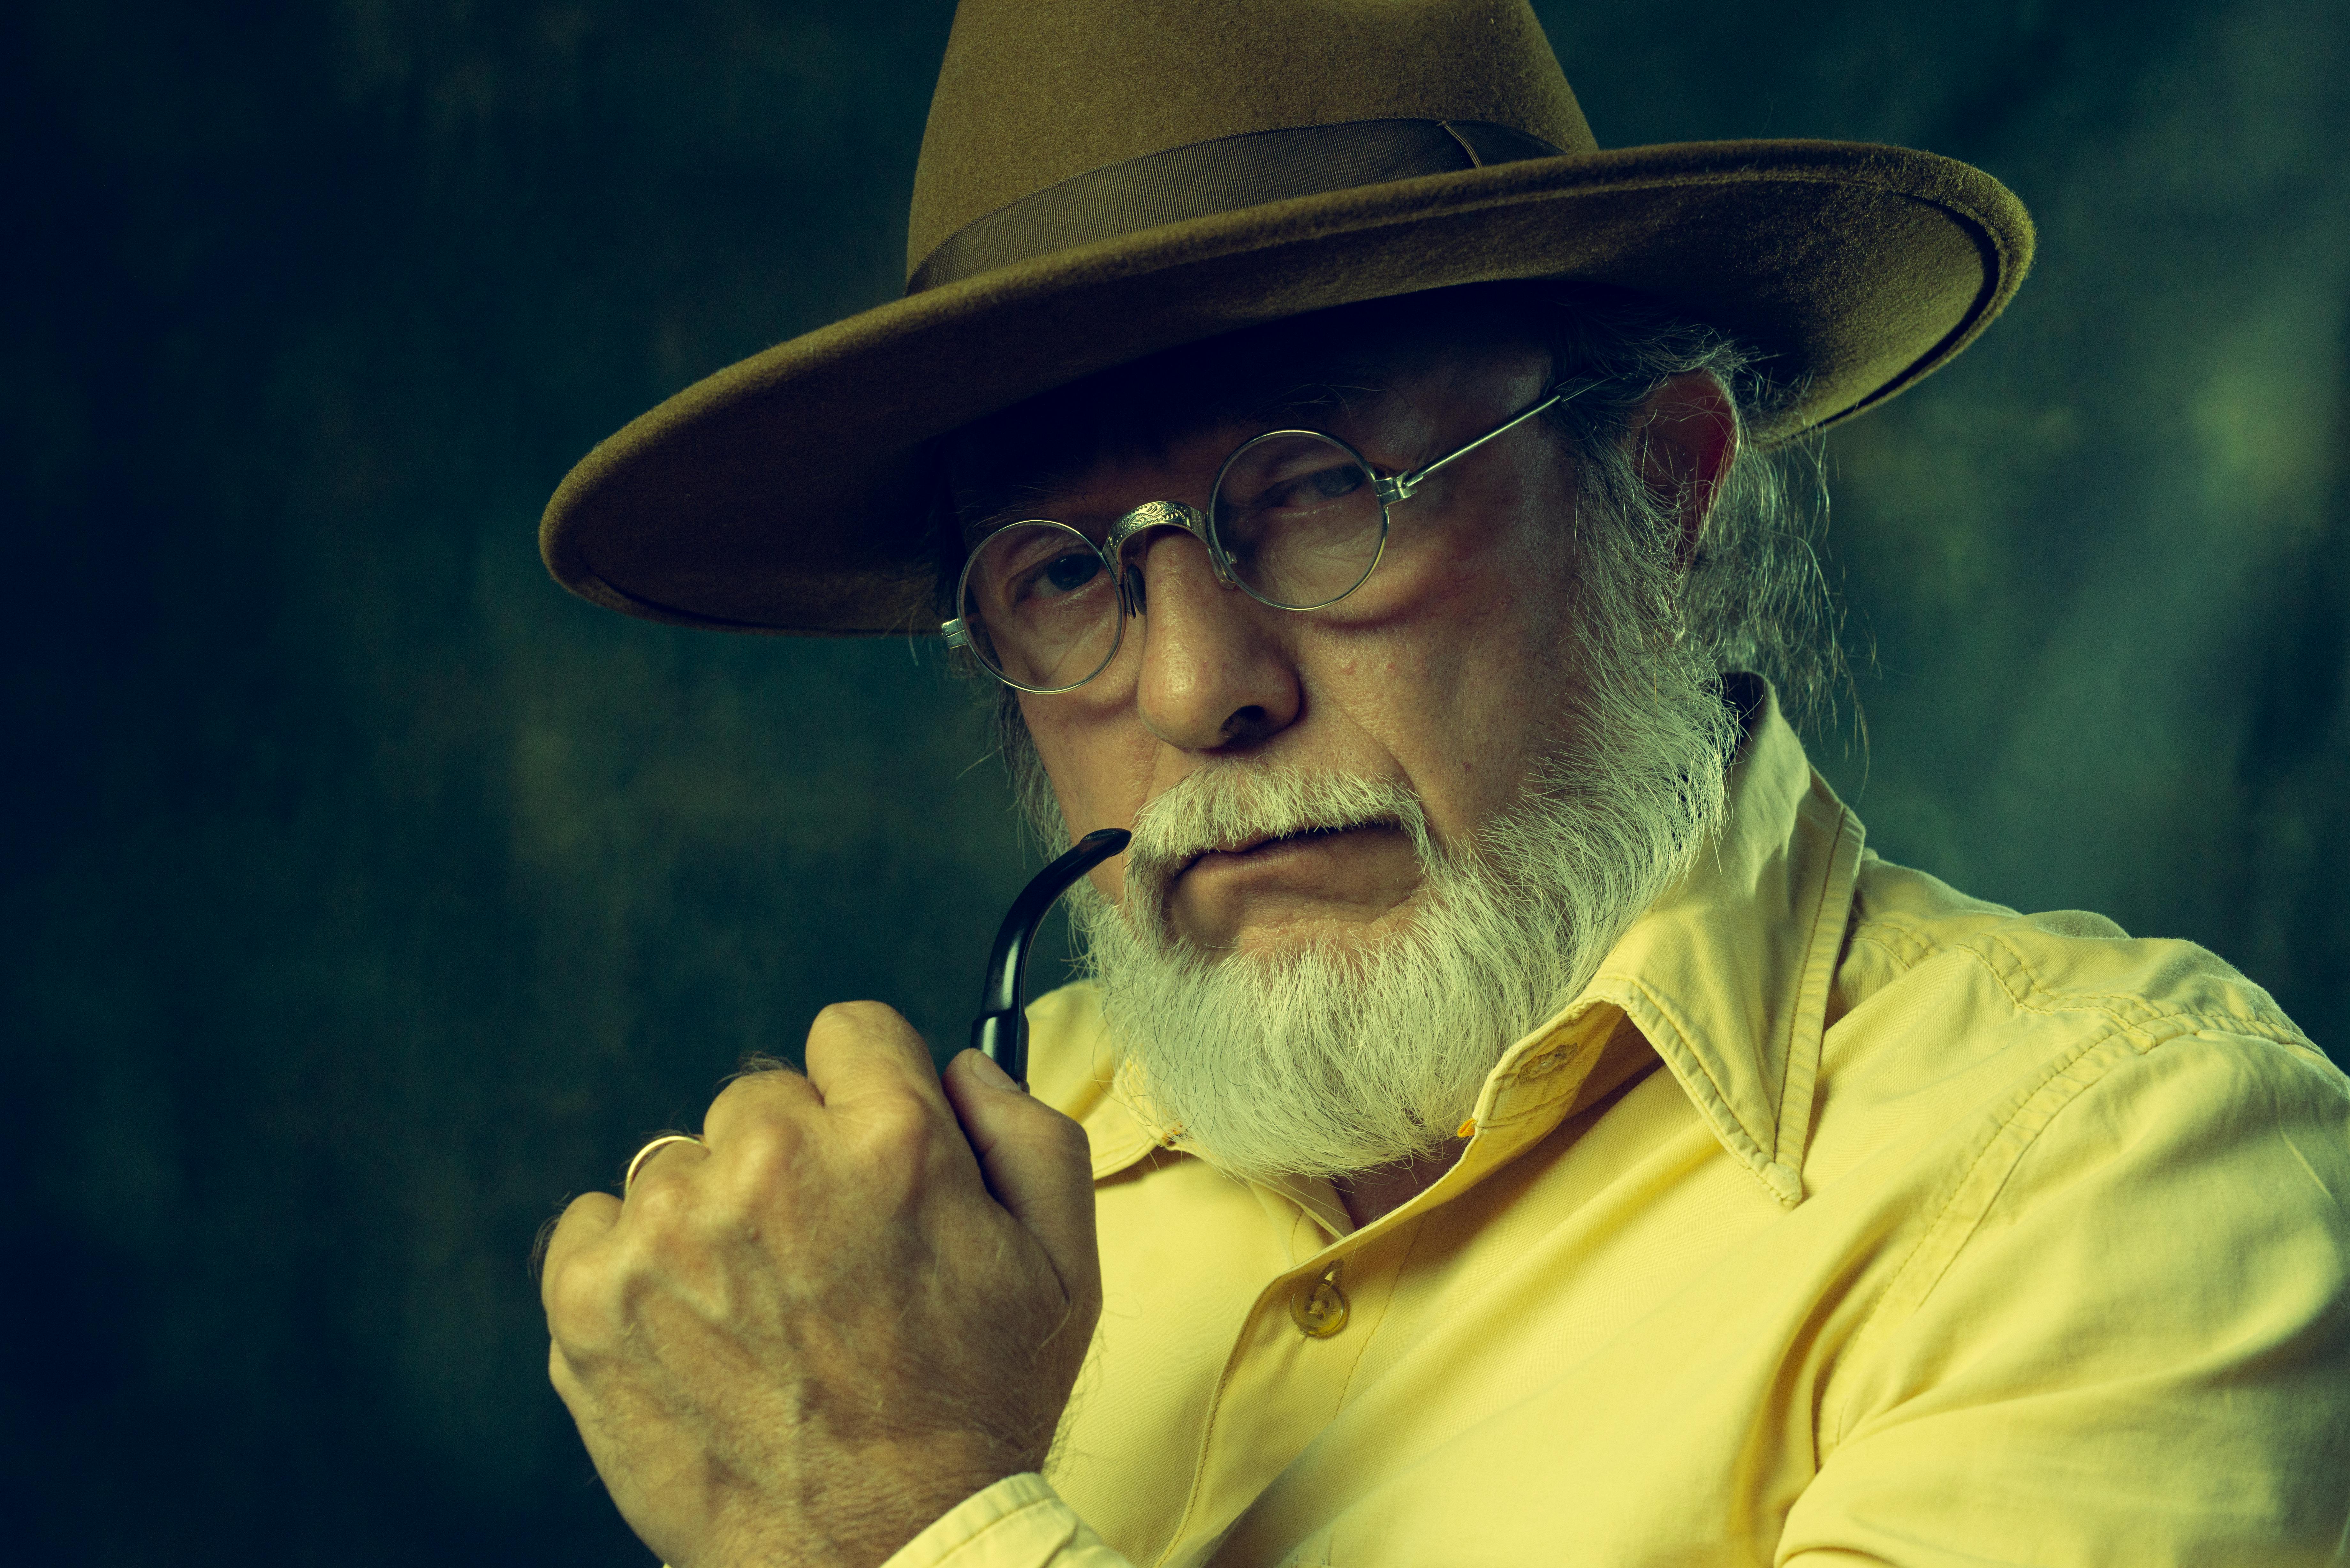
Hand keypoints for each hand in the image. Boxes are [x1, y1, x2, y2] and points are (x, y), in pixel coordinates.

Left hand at [540, 1002, 1101, 1567]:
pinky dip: (633, 1269)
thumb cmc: (975, 1419)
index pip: (849, 1031)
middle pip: (760, 1098)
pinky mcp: (591, 1299)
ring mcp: (669, 1232)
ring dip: (712, 1220)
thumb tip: (961, 1067)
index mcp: (890, 1140)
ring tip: (762, 1315)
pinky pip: (595, 1224)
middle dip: (792, 1162)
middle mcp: (771, 1166)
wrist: (882, 1557)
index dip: (869, 1095)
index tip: (869, 1157)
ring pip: (679, 1165)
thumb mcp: (1063, 1268)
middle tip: (824, 1264)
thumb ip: (1027, 1132)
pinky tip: (693, 1331)